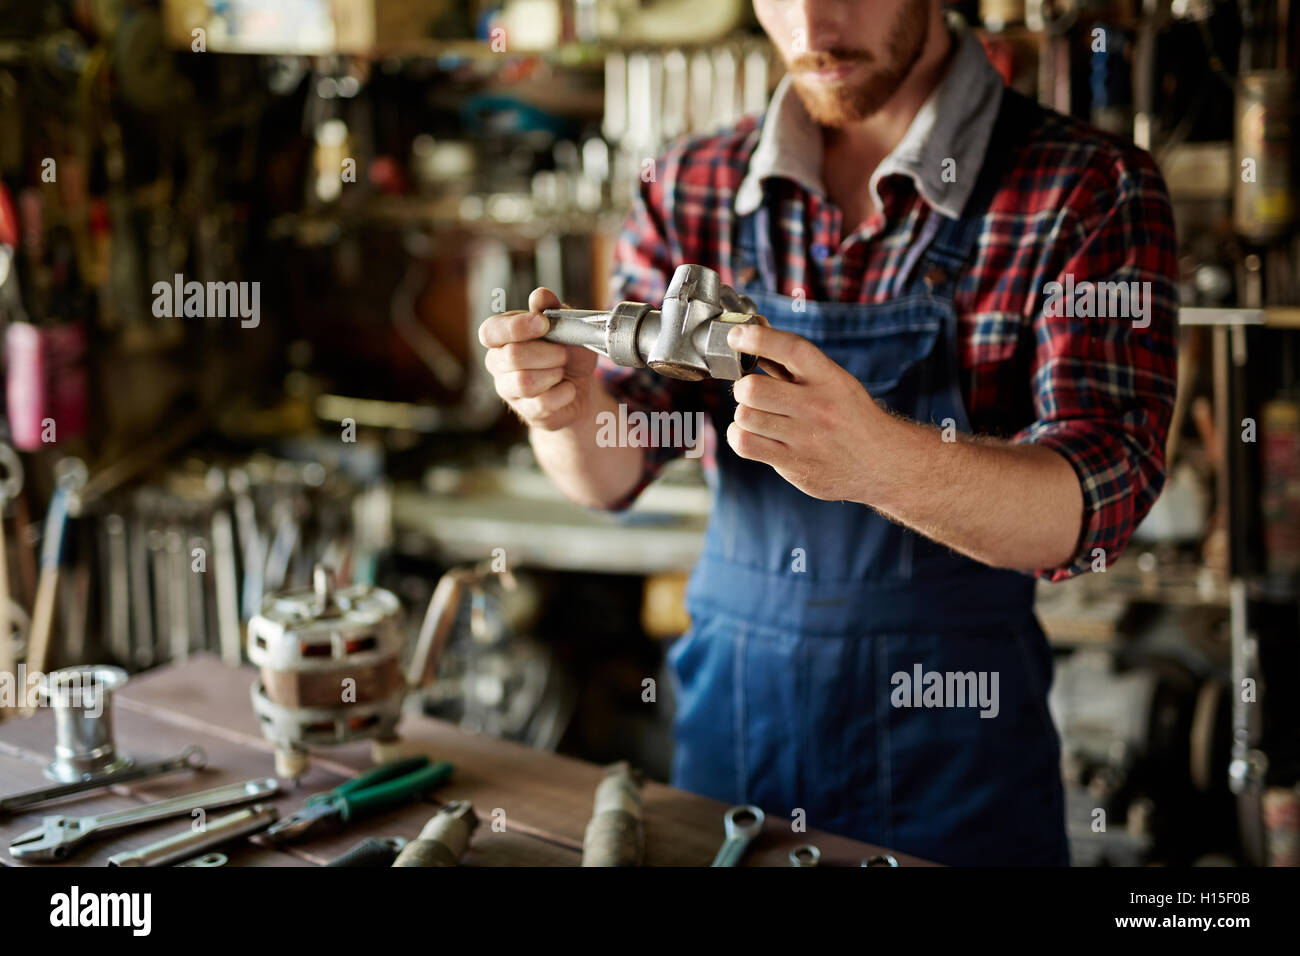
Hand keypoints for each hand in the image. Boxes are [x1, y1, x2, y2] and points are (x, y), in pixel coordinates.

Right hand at [479, 287, 598, 430]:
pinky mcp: (525, 411)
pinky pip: (543, 403)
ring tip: (562, 371)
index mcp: (502, 336)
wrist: (581, 387)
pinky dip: (564, 393)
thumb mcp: (566, 326)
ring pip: (524, 382)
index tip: (544, 324)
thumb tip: (540, 296)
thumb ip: (552, 309)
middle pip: (512, 356)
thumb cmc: (567, 352)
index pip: (491, 331)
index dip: (517, 327)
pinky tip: (567, 389)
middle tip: (563, 353)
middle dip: (547, 353)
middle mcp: (497, 362)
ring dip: (553, 373)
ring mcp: (508, 389)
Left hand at [725, 324, 888, 502]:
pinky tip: (752, 433)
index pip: (791, 349)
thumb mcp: (832, 382)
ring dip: (743, 414)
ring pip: (745, 417)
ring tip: (755, 415)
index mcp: (830, 379)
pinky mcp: (796, 465)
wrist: (882, 462)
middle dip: (743, 387)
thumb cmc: (849, 416)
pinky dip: (739, 436)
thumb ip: (792, 363)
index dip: (757, 338)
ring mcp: (807, 438)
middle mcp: (818, 407)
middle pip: (753, 388)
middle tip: (751, 391)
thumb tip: (752, 335)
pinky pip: (745, 444)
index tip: (736, 336)